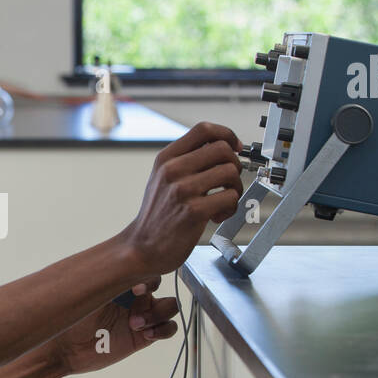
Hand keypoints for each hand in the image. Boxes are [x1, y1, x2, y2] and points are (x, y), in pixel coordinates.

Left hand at [48, 277, 179, 375]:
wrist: (67, 348)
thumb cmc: (72, 319)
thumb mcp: (88, 296)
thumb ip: (106, 282)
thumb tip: (120, 267)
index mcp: (121, 282)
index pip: (147, 270)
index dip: (148, 277)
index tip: (136, 289)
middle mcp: (134, 296)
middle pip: (163, 287)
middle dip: (154, 295)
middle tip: (136, 310)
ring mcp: (141, 315)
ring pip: (169, 307)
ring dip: (159, 314)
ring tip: (136, 325)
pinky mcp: (144, 336)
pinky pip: (168, 328)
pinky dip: (164, 330)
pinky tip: (147, 334)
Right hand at [123, 122, 243, 277]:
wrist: (142, 247)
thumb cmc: (156, 215)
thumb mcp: (163, 178)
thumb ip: (186, 160)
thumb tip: (221, 147)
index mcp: (166, 158)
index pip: (203, 130)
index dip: (226, 134)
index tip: (235, 146)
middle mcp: (173, 170)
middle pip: (222, 149)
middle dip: (235, 164)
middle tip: (229, 181)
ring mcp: (183, 190)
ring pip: (230, 172)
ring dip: (235, 188)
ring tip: (223, 200)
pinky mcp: (194, 211)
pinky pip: (229, 198)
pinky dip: (230, 208)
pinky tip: (217, 215)